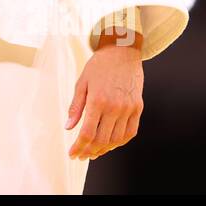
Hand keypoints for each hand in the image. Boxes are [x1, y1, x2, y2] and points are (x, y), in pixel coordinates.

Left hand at [65, 37, 143, 160]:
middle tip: (81, 155)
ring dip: (104, 149)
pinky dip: (120, 142)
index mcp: (97, 101)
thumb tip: (68, 127)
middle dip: (89, 151)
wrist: (122, 51)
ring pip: (116, 139)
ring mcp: (128, 109)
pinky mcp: (138, 108)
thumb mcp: (82, 83)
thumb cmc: (99, 65)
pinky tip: (111, 144)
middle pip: (101, 140)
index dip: (79, 147)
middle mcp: (114, 107)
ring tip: (94, 152)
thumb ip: (76, 107)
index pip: (87, 133)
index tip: (72, 153)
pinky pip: (130, 132)